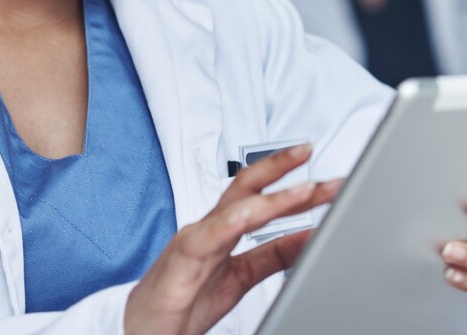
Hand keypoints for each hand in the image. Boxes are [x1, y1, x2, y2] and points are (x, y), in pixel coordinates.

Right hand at [124, 143, 341, 334]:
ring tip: (306, 189)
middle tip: (309, 150)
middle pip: (247, 185)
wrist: (142, 330)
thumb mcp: (241, 277)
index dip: (292, 184)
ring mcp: (197, 238)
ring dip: (275, 195)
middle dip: (280, 166)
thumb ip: (274, 255)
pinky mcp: (185, 257)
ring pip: (238, 205)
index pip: (261, 196)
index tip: (324, 178)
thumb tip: (309, 237)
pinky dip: (238, 219)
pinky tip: (258, 211)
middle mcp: (210, 226)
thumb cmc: (184, 302)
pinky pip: (212, 233)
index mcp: (223, 230)